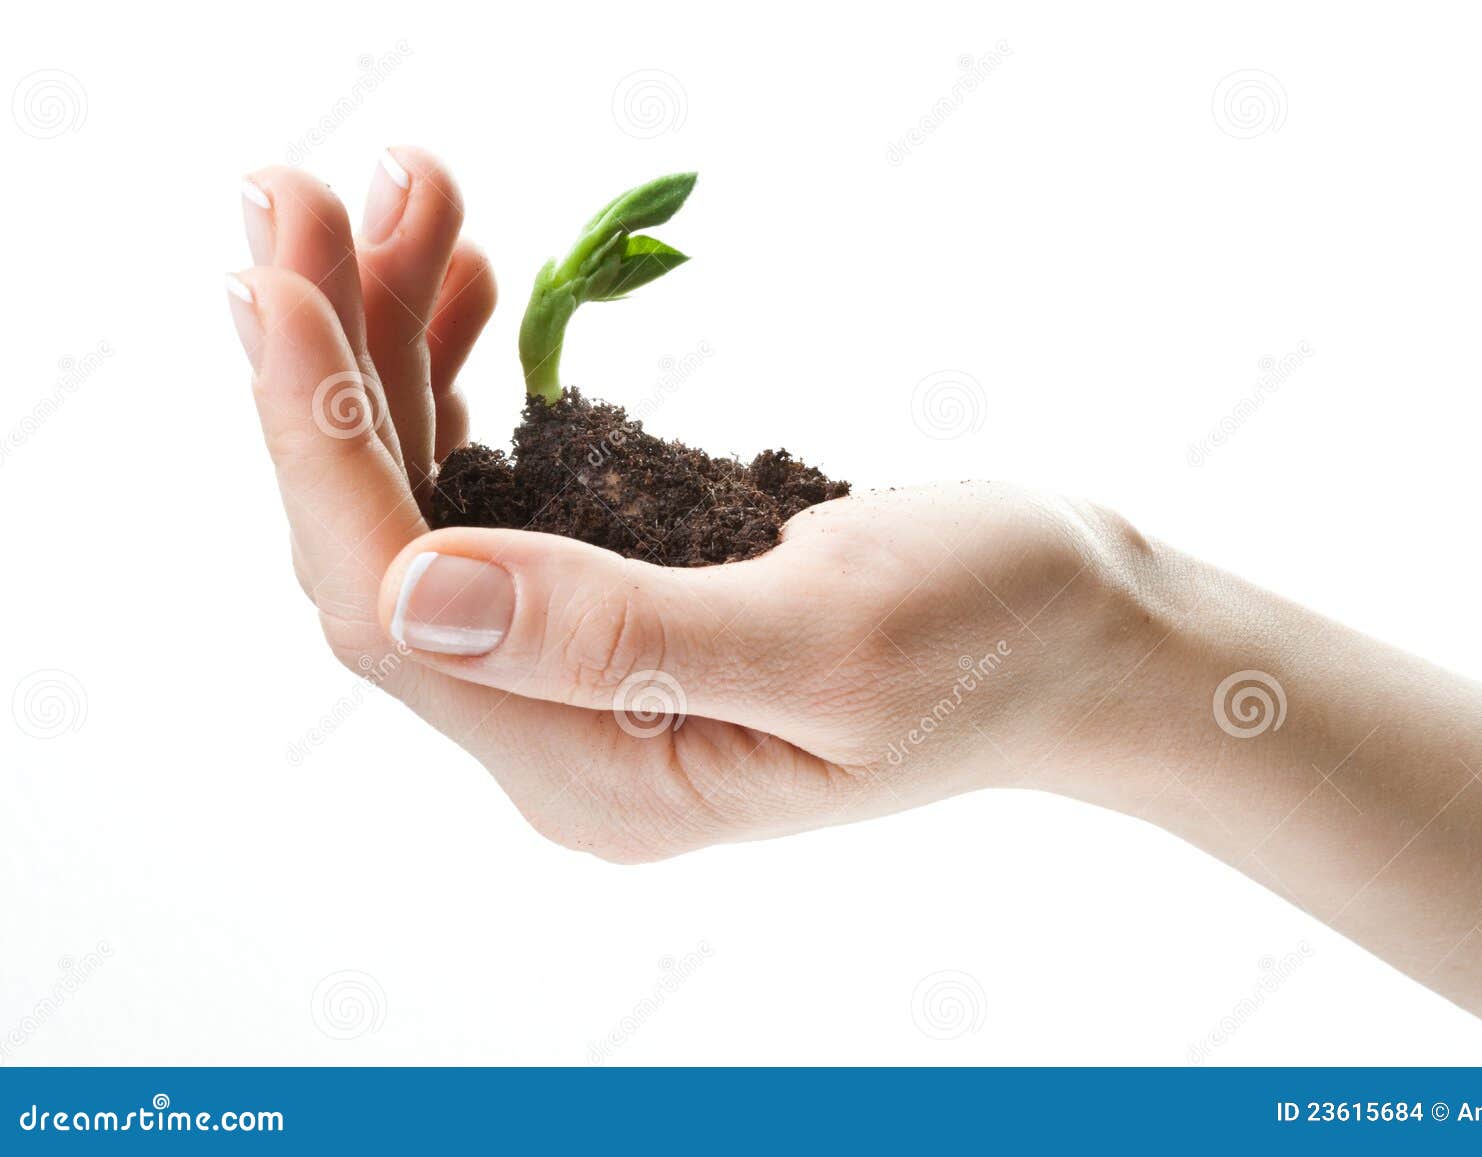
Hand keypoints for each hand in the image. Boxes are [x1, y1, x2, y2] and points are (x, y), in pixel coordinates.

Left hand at [228, 148, 1161, 861]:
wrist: (1089, 637)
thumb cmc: (1001, 637)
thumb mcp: (830, 633)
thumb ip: (622, 635)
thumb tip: (417, 595)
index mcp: (603, 771)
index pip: (391, 607)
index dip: (318, 438)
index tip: (283, 268)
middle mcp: (565, 739)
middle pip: (385, 545)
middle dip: (333, 362)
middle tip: (306, 191)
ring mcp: (584, 678)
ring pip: (426, 506)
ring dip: (392, 348)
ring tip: (413, 198)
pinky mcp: (613, 610)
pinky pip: (491, 495)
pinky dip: (462, 382)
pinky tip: (474, 286)